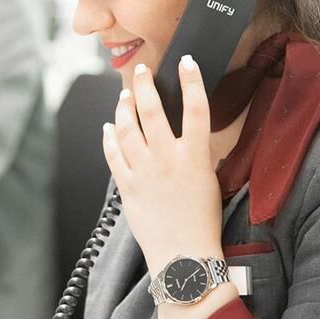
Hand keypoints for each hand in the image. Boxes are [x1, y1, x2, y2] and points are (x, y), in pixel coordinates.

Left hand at [102, 55, 223, 272]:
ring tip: (125, 96)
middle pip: (152, 110)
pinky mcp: (126, 185)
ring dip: (123, 107)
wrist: (184, 256)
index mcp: (195, 156)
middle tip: (142, 70)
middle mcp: (167, 158)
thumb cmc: (202, 223)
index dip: (191, 80)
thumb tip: (195, 137)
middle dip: (145, 84)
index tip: (185, 63)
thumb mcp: (211, 182)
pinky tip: (108, 127)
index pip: (196, 107)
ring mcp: (143, 171)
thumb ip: (200, 155)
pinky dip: (108, 137)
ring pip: (126, 128)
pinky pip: (112, 153)